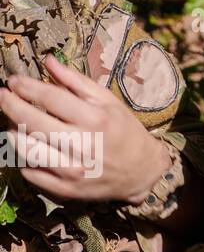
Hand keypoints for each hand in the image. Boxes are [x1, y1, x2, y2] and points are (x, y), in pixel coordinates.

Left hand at [0, 55, 171, 204]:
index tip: (13, 81)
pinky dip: (23, 157)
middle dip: (11, 105)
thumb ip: (76, 81)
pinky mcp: (65, 189)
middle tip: (2, 95)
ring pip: (27, 149)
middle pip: (33, 122)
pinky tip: (28, 146)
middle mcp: (82, 145)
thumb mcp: (108, 101)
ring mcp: (72, 170)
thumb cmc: (125, 131)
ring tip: (13, 122)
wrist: (142, 170)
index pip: (51, 98)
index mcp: (96, 119)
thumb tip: (48, 61)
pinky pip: (31, 172)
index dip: (27, 87)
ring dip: (13, 132)